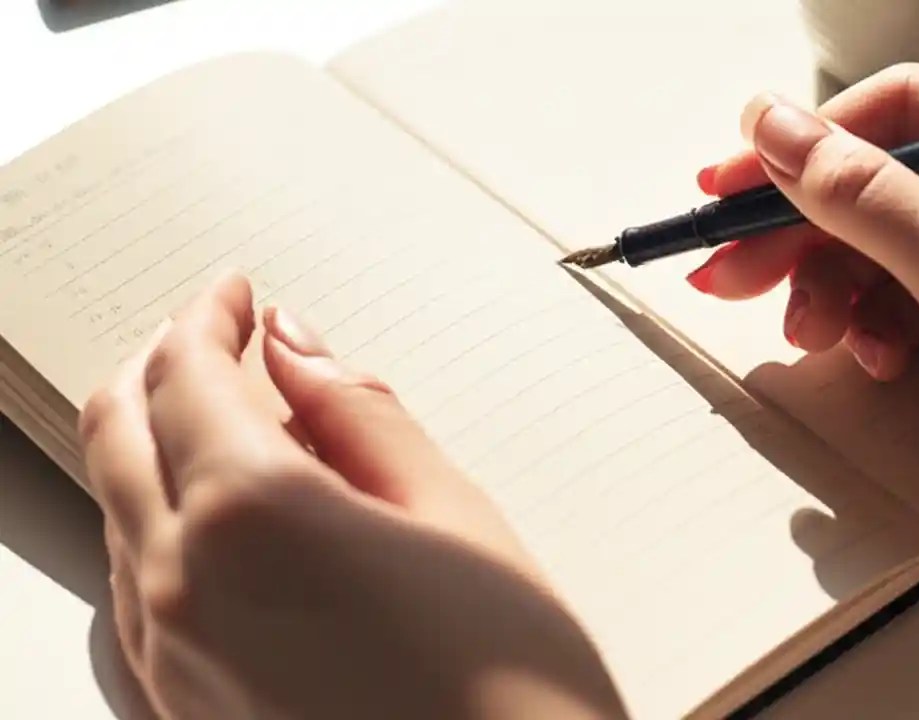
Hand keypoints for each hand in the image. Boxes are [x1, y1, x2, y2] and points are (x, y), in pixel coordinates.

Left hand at [81, 273, 623, 719]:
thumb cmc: (511, 686)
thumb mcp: (456, 516)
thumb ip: (363, 420)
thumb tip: (300, 352)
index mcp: (251, 517)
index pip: (186, 375)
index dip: (208, 317)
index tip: (234, 294)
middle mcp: (183, 587)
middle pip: (120, 432)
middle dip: (160, 365)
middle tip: (213, 336)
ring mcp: (170, 661)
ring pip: (116, 510)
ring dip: (152, 442)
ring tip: (225, 419)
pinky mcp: (184, 711)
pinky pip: (135, 591)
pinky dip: (157, 524)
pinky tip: (220, 522)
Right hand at [692, 64, 918, 649]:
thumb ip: (865, 196)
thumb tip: (772, 125)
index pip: (901, 109)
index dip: (804, 144)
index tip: (728, 185)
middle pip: (885, 182)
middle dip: (803, 232)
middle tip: (727, 274)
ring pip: (892, 247)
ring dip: (838, 290)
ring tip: (811, 338)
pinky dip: (883, 327)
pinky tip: (877, 362)